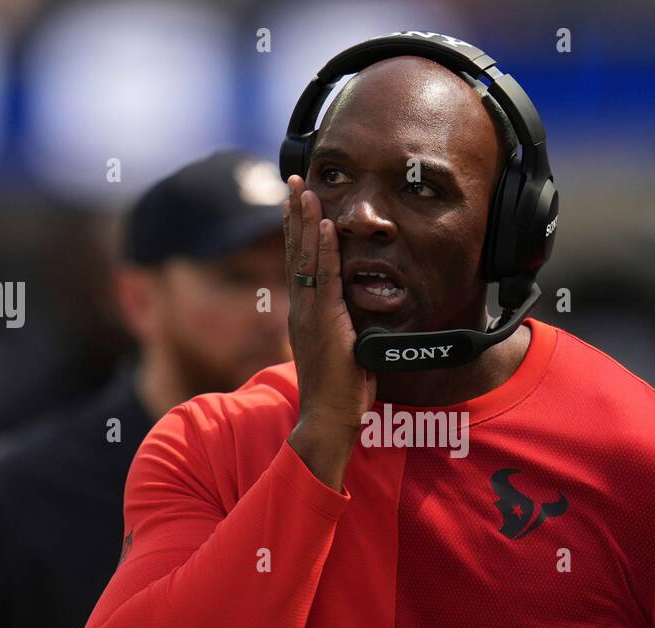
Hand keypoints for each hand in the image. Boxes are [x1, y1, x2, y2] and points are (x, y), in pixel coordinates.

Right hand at [282, 175, 375, 487]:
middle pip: (295, 252)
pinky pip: (324, 278)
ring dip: (305, 221)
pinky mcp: (323, 322)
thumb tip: (360, 316)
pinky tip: (324, 225)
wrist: (329, 418)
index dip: (297, 232)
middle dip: (294, 214)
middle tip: (294, 180)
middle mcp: (301, 309)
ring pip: (304, 258)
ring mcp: (309, 315)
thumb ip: (347, 328)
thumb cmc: (340, 392)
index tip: (297, 203)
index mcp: (305, 315)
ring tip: (305, 189)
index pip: (299, 264)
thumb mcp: (345, 350)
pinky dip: (323, 250)